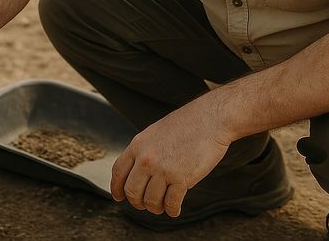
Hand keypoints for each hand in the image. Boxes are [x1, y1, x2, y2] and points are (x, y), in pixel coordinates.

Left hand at [110, 98, 231, 217]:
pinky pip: (170, 204)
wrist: (211, 119)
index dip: (116, 188)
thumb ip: (145, 150)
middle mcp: (146, 158)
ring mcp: (163, 169)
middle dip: (137, 203)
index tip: (119, 197)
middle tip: (146, 205)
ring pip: (150, 201)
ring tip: (163, 206)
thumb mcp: (156, 132)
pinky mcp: (181, 179)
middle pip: (132, 192)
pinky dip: (172, 210)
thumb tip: (137, 171)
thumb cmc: (187, 124)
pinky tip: (175, 209)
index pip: (118, 172)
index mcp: (138, 144)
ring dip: (156, 208)